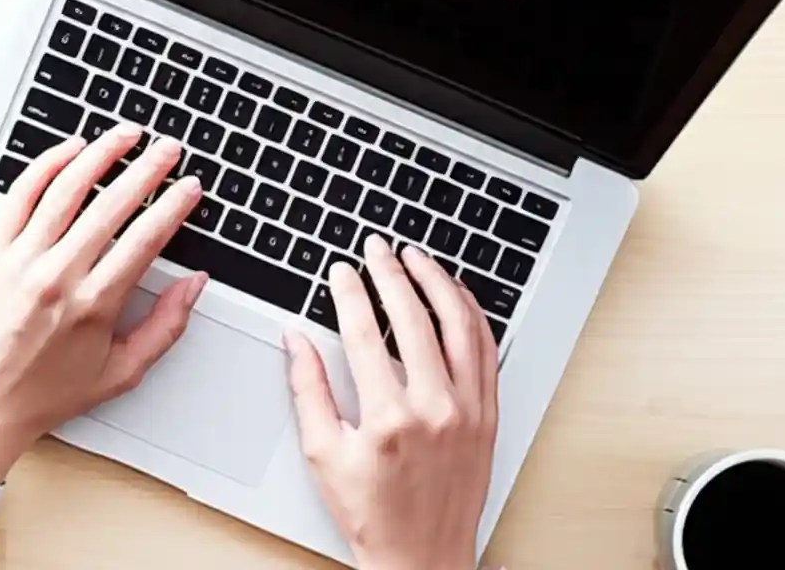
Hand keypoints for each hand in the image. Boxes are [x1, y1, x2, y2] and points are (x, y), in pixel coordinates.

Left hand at [0, 125, 207, 483]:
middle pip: (111, 205)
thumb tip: (194, 284)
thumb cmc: (48, 394)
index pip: (145, 239)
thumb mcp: (121, 372)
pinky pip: (20, 195)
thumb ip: (165, 327)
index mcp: (93, 306)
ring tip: (126, 135)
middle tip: (168, 150)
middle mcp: (57, 276)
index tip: (190, 188)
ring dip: (100, 154)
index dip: (174, 207)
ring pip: (66, 189)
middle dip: (147, 169)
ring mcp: (20, 260)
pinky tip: (70, 150)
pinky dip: (46, 165)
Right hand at [284, 236, 498, 569]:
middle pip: (412, 317)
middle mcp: (435, 407)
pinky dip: (471, 315)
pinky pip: (487, 350)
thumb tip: (295, 341)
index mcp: (388, 417)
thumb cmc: (372, 514)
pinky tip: (455, 295)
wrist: (422, 558)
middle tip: (377, 247)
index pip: (363, 332)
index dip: (349, 292)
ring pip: (458, 325)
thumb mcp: (324, 454)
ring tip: (417, 256)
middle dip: (391, 272)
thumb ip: (307, 390)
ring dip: (437, 282)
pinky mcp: (489, 414)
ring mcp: (469, 409)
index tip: (341, 270)